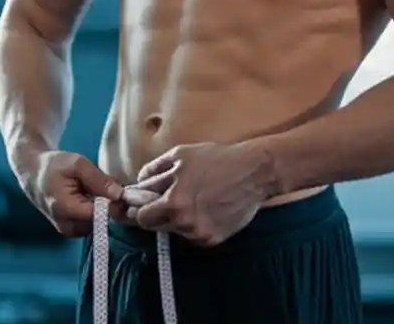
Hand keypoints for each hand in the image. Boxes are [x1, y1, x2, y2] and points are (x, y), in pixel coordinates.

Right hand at [25, 150, 125, 236]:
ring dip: (102, 208)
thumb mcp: (78, 164)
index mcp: (66, 209)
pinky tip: (90, 197)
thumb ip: (99, 180)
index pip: (100, 215)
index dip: (114, 204)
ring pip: (98, 223)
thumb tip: (119, 195)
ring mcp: (68, 230)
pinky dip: (95, 211)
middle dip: (109, 206)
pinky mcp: (71, 229)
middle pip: (101, 221)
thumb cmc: (55, 166)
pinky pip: (91, 223)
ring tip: (94, 191)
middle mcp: (66, 226)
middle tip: (106, 187)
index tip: (122, 192)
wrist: (34, 173)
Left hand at [126, 142, 277, 246]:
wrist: (256, 172)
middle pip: (154, 227)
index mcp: (173, 201)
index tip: (138, 206)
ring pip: (174, 231)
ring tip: (193, 200)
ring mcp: (199, 232)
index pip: (141, 216)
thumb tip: (137, 183)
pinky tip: (207, 208)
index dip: (138, 209)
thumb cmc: (218, 159)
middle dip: (156, 214)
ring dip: (176, 219)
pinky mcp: (213, 239)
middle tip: (166, 201)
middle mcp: (184, 221)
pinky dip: (194, 224)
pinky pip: (192, 236)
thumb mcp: (181, 155)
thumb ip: (154, 170)